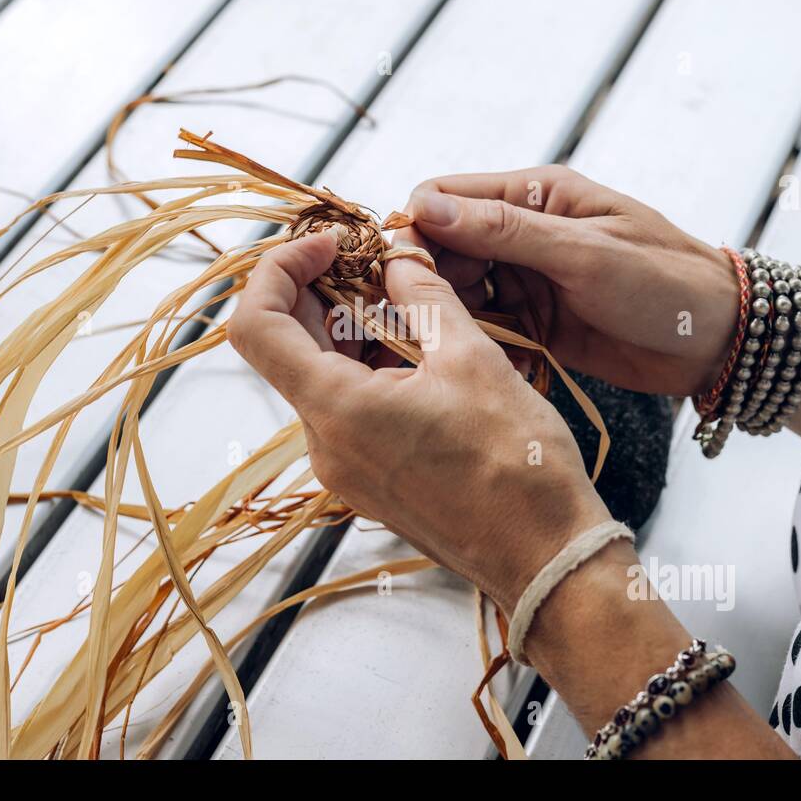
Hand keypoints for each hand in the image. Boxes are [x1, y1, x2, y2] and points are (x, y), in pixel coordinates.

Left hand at [227, 232, 627, 613]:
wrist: (545, 556)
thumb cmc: (517, 466)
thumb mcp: (472, 358)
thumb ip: (423, 297)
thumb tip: (399, 256)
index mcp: (336, 410)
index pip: (255, 325)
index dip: (277, 270)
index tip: (327, 244)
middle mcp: (325, 444)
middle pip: (289, 347)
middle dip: (325, 293)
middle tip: (379, 261)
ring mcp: (345, 468)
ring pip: (324, 377)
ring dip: (355, 331)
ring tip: (415, 304)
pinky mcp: (369, 481)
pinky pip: (350, 410)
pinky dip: (372, 369)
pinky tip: (423, 352)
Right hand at [398, 167, 739, 396]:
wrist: (722, 342)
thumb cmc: (665, 284)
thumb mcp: (584, 254)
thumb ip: (504, 233)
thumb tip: (423, 208)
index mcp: (534, 196)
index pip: (444, 197)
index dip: (417, 230)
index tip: (404, 274)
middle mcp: (522, 233)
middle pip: (443, 248)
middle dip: (426, 281)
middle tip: (425, 323)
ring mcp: (527, 279)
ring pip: (457, 292)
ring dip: (448, 316)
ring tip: (448, 347)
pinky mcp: (535, 323)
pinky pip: (485, 329)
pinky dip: (476, 343)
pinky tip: (476, 362)